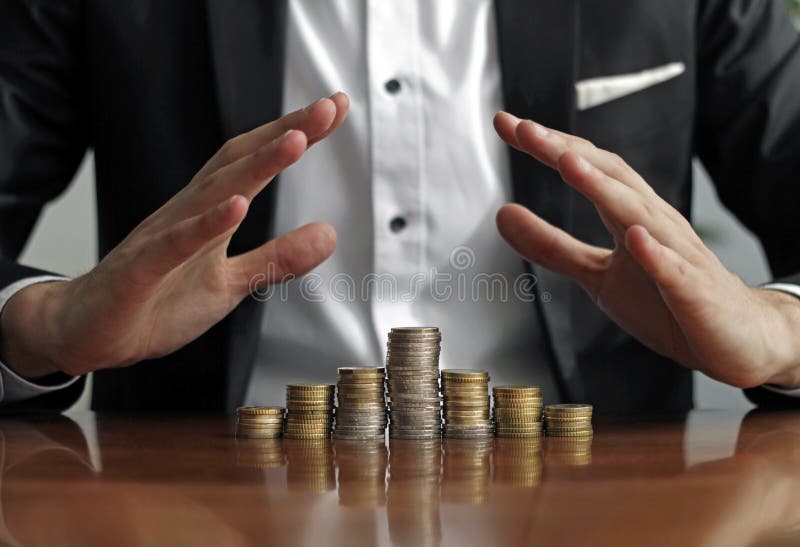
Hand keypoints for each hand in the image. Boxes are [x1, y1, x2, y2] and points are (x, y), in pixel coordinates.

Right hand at [0, 93, 349, 377]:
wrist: (86, 331)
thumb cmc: (156, 301)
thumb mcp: (230, 285)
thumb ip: (277, 258)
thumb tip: (330, 234)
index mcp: (208, 212)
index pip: (255, 161)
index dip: (296, 134)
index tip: (335, 107)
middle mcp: (186, 213)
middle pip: (240, 162)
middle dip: (285, 132)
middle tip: (328, 105)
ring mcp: (161, 238)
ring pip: (212, 193)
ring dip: (256, 165)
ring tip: (295, 139)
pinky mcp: (139, 272)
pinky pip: (174, 245)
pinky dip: (205, 224)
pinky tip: (236, 207)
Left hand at [493, 112, 799, 388]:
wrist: (735, 337)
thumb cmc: (666, 301)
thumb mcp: (596, 274)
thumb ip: (551, 246)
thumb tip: (503, 214)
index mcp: (628, 214)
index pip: (586, 167)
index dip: (547, 145)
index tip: (507, 123)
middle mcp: (653, 221)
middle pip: (609, 175)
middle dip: (566, 150)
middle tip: (525, 130)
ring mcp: (677, 253)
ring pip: (639, 212)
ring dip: (603, 186)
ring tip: (568, 163)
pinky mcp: (694, 290)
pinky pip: (673, 270)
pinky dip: (654, 253)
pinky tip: (635, 238)